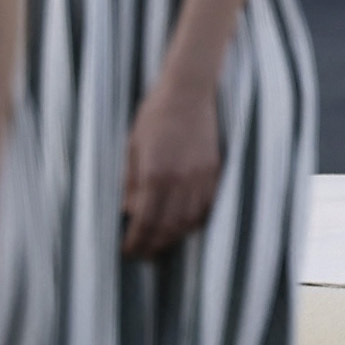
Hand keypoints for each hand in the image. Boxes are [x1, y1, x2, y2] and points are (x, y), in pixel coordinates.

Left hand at [121, 72, 221, 257]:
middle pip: (169, 227)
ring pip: (190, 221)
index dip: (136, 242)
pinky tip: (184, 224)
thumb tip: (129, 212)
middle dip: (154, 245)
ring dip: (174, 237)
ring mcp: (202, 176)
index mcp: (155, 174)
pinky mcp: (216, 170)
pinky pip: (208, 207)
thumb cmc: (155, 116)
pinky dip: (195, 221)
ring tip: (161, 243)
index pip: (145, 222)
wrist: (189, 91)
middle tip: (142, 254)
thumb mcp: (132, 148)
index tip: (128, 251)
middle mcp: (181, 180)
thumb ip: (130, 183)